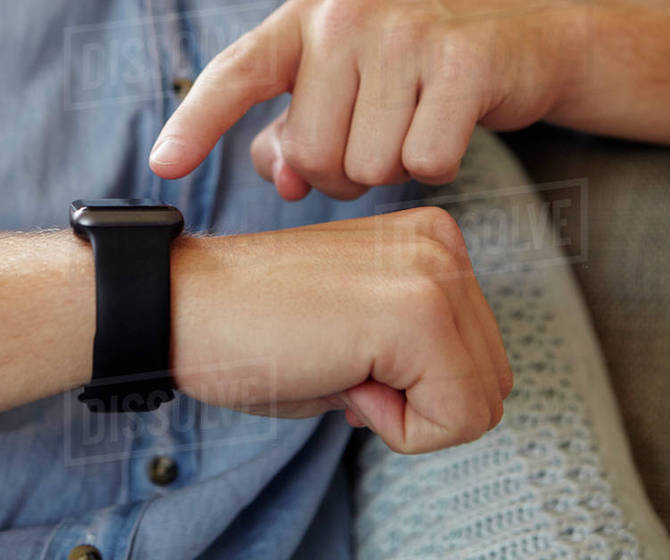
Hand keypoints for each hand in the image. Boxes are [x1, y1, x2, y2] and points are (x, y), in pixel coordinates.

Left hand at [149, 0, 575, 198]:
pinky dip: (435, 166)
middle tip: (372, 140)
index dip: (196, 123)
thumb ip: (288, 136)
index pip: (236, 74)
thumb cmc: (404, 77)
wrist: (513, 41)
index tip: (162, 166)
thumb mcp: (335, 92)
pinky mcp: (461, 62)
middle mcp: (345, 18)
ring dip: (389, 170)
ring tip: (410, 126)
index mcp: (301, 23)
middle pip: (312, 153)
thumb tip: (277, 178)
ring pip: (368, 165)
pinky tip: (447, 129)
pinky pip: (426, 162)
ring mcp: (404, 35)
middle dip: (340, 173)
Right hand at [171, 207, 512, 452]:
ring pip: (481, 404)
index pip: (479, 358)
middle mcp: (444, 244)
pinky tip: (342, 378)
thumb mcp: (358, 330)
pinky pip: (457, 418)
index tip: (344, 356)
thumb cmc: (250, 328)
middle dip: (419, 403)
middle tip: (341, 368)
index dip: (411, 389)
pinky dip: (400, 429)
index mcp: (431, 240)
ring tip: (339, 367)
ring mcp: (436, 274)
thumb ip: (419, 351)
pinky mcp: (420, 312)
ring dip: (409, 413)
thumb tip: (462, 400)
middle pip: (491, 381)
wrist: (178, 306)